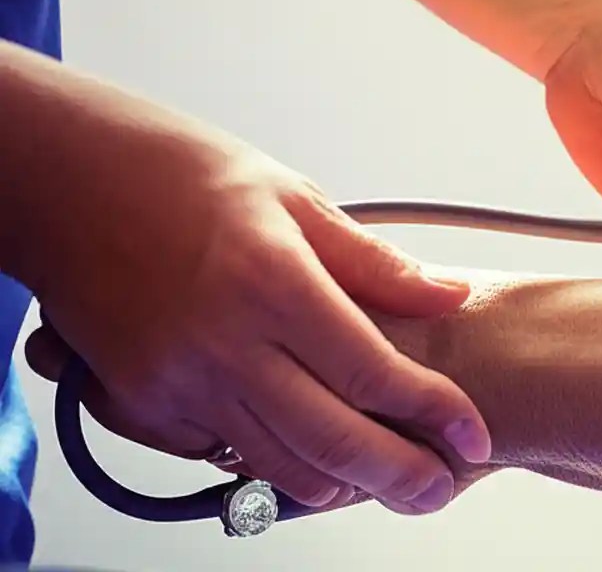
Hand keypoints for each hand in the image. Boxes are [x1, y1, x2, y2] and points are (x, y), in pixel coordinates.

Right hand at [17, 65, 490, 514]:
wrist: (68, 179)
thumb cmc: (181, 174)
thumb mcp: (295, 197)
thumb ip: (375, 263)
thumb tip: (448, 296)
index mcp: (273, 283)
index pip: (374, 373)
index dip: (434, 411)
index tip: (471, 433)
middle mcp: (223, 344)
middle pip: (331, 440)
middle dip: (399, 476)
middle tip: (438, 490)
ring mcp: (174, 382)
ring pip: (276, 464)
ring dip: (339, 484)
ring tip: (385, 482)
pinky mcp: (137, 404)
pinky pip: (217, 455)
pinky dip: (267, 463)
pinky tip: (305, 453)